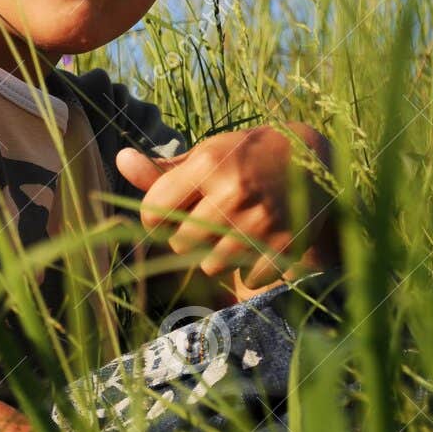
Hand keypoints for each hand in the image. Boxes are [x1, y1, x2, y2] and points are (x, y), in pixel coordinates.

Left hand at [116, 123, 336, 289]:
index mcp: (208, 163)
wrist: (313, 160)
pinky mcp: (284, 245)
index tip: (173, 212)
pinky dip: (249, 268)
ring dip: (216, 255)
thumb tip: (119, 159)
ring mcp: (260, 221)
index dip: (157, 217)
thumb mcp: (207, 153)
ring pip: (209, 265)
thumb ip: (162, 169)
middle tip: (210, 220)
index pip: (152, 213)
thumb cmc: (247, 156)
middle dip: (187, 237)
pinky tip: (259, 243)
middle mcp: (232, 191)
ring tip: (233, 231)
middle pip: (179, 243)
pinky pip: (245, 278)